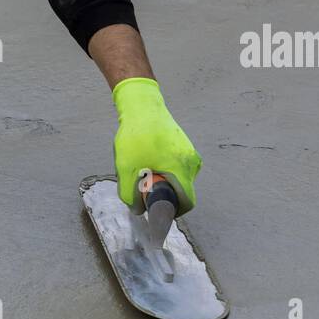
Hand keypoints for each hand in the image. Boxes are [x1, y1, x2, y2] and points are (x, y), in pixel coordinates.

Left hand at [112, 77, 200, 213]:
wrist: (143, 106)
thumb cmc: (136, 136)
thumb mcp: (126, 169)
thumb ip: (130, 195)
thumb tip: (137, 210)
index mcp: (182, 170)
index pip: (187, 203)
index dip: (172, 213)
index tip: (157, 212)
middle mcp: (192, 163)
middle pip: (181, 192)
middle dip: (163, 195)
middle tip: (143, 189)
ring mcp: (190, 153)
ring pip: (177, 179)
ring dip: (161, 181)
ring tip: (141, 169)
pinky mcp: (184, 147)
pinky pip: (176, 167)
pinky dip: (163, 170)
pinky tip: (146, 159)